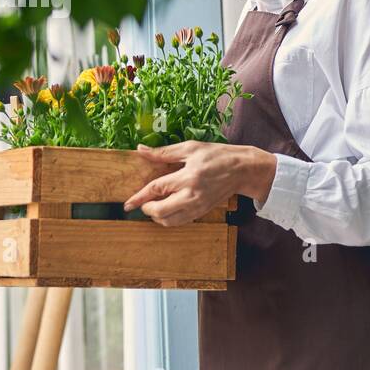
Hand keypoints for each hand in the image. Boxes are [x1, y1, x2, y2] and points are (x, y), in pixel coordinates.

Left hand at [123, 141, 277, 226]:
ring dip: (157, 217)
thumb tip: (141, 150)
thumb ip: (164, 152)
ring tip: (155, 206)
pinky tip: (168, 209)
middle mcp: (192, 195)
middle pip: (161, 212)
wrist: (242, 169)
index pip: (156, 189)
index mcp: (188, 176)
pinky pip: (181, 222)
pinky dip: (170, 219)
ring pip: (170, 221)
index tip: (127, 204)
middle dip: (147, 209)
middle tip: (144, 203)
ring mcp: (198, 206)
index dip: (139, 197)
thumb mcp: (191, 148)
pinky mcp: (203, 212)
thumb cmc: (217, 155)